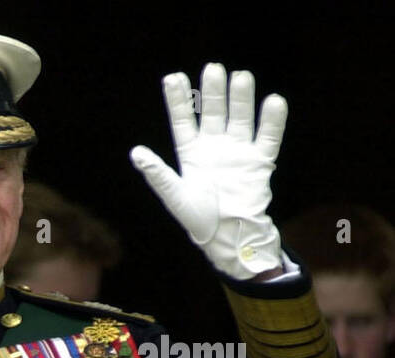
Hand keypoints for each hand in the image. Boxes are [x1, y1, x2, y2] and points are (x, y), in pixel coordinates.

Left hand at [130, 63, 285, 278]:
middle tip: (213, 69)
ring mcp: (238, 151)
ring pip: (239, 118)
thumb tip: (136, 153)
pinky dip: (271, 121)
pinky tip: (273, 101)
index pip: (183, 121)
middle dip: (212, 92)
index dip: (178, 100)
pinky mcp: (259, 161)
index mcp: (191, 153)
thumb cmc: (198, 218)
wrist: (228, 236)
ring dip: (240, 99)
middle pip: (213, 113)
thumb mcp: (174, 196)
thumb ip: (157, 174)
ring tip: (240, 77)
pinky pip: (268, 137)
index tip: (173, 77)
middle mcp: (214, 147)